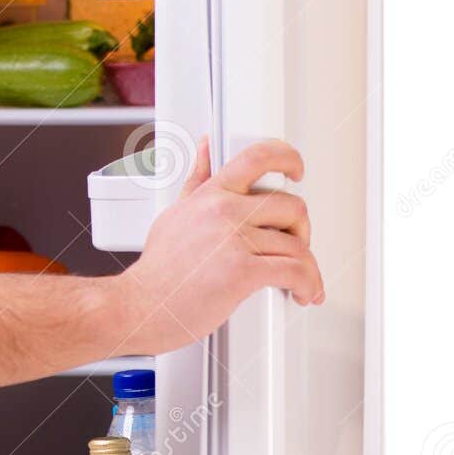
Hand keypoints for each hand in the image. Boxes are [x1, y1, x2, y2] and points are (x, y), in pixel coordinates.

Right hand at [114, 136, 325, 355]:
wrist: (144, 304)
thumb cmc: (159, 268)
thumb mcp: (175, 212)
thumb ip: (197, 181)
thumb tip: (206, 149)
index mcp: (210, 195)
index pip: (256, 157)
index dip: (286, 158)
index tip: (296, 170)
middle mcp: (223, 212)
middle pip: (291, 205)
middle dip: (303, 230)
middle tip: (297, 244)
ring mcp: (233, 240)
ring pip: (297, 245)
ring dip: (308, 267)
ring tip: (301, 280)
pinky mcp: (242, 272)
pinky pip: (295, 271)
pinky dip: (309, 285)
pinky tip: (303, 292)